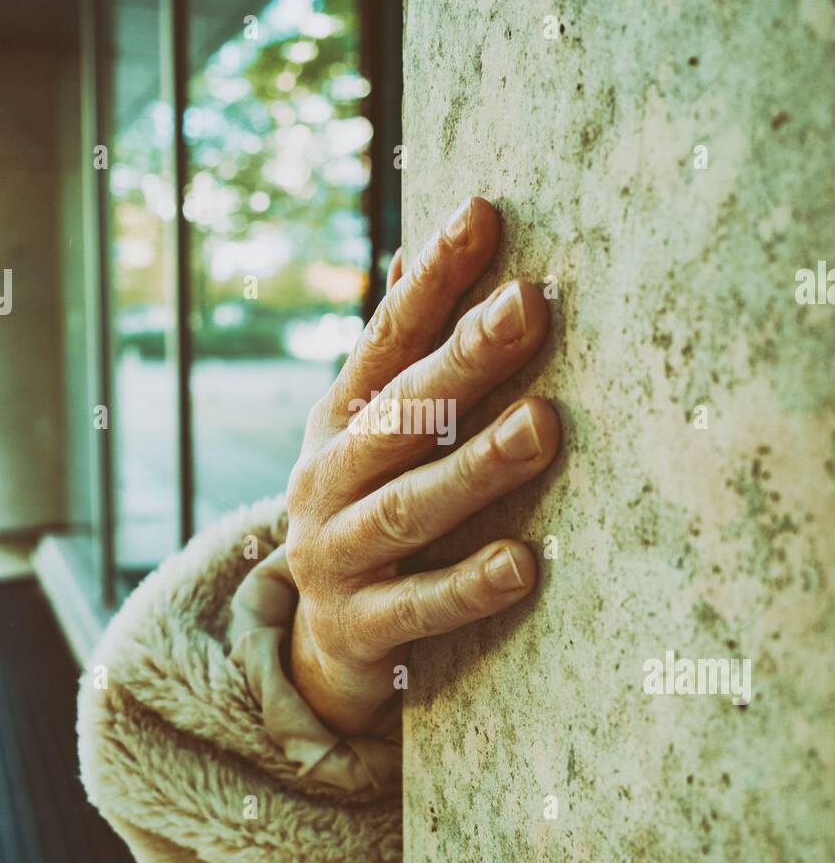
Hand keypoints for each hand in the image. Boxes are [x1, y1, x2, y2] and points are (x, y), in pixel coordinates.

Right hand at [284, 196, 560, 734]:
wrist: (320, 647)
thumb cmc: (369, 513)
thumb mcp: (371, 436)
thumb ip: (399, 359)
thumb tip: (415, 247)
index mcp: (337, 421)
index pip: (385, 340)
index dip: (430, 280)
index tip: (483, 215)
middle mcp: (326, 479)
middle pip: (399, 414)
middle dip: (462, 359)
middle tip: (528, 307)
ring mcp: (334, 556)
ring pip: (407, 507)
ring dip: (474, 466)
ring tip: (543, 426)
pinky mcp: (357, 629)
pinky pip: (416, 607)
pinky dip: (467, 586)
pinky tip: (523, 564)